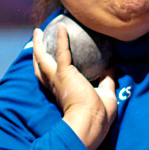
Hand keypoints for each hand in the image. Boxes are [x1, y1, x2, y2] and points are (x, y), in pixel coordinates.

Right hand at [32, 21, 118, 148]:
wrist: (91, 122)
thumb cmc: (99, 115)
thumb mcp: (106, 95)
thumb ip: (107, 80)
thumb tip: (112, 66)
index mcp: (63, 92)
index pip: (52, 79)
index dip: (49, 69)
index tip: (50, 59)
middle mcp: (55, 85)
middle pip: (39, 68)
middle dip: (36, 54)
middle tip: (37, 41)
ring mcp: (57, 79)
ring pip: (41, 59)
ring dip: (37, 44)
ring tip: (37, 32)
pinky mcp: (64, 73)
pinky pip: (62, 51)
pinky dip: (62, 38)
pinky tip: (62, 26)